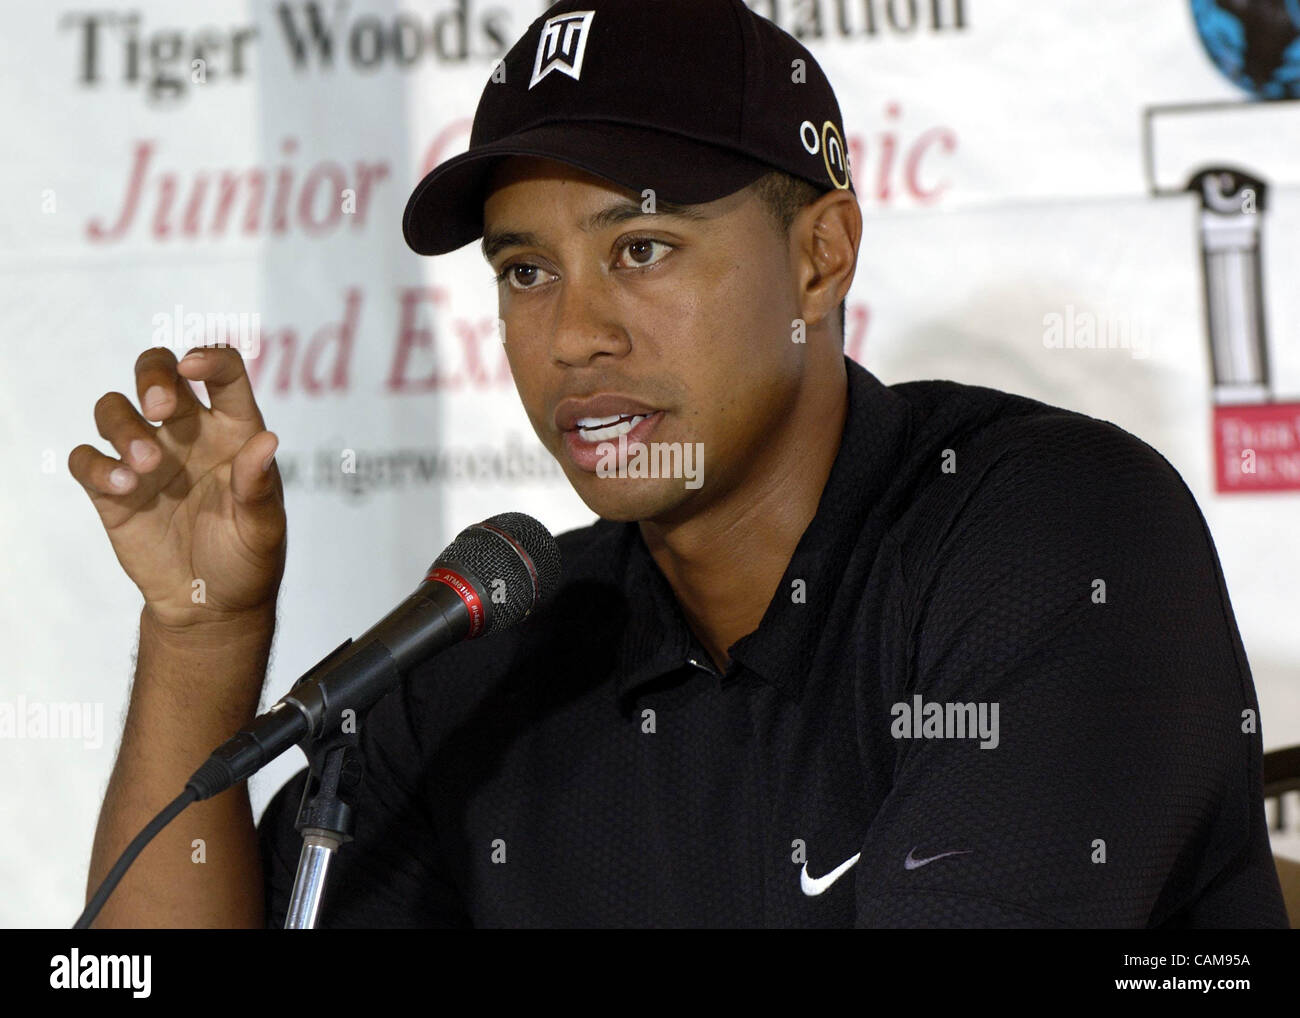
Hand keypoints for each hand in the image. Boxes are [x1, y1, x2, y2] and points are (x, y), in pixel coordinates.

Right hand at [69, 346, 286, 631]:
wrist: (212, 606)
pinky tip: (124, 488)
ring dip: (122, 425)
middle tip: (159, 407)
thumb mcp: (263, 529)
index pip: (223, 373)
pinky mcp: (113, 490)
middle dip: (152, 374)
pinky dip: (97, 465)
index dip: (209, 358)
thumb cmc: (246, 558)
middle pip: (156, 370)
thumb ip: (258, 488)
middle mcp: (186, 433)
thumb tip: (266, 443)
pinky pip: (87, 459)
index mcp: (232, 430)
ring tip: (145, 466)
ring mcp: (146, 457)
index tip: (194, 367)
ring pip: (114, 408)